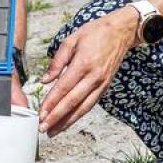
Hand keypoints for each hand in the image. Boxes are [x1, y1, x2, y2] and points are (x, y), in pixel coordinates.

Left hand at [37, 7, 138, 136]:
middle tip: (43, 129)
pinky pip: (90, 104)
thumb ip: (57, 61)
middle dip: (57, 117)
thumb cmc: (94, 33)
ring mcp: (101, 83)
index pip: (64, 88)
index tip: (40, 114)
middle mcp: (93, 77)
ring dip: (67, 121)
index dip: (51, 103)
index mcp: (83, 64)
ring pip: (83, 108)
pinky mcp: (105, 86)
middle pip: (72, 102)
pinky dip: (79, 115)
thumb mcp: (71, 40)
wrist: (121, 31)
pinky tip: (68, 121)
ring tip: (54, 131)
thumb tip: (44, 80)